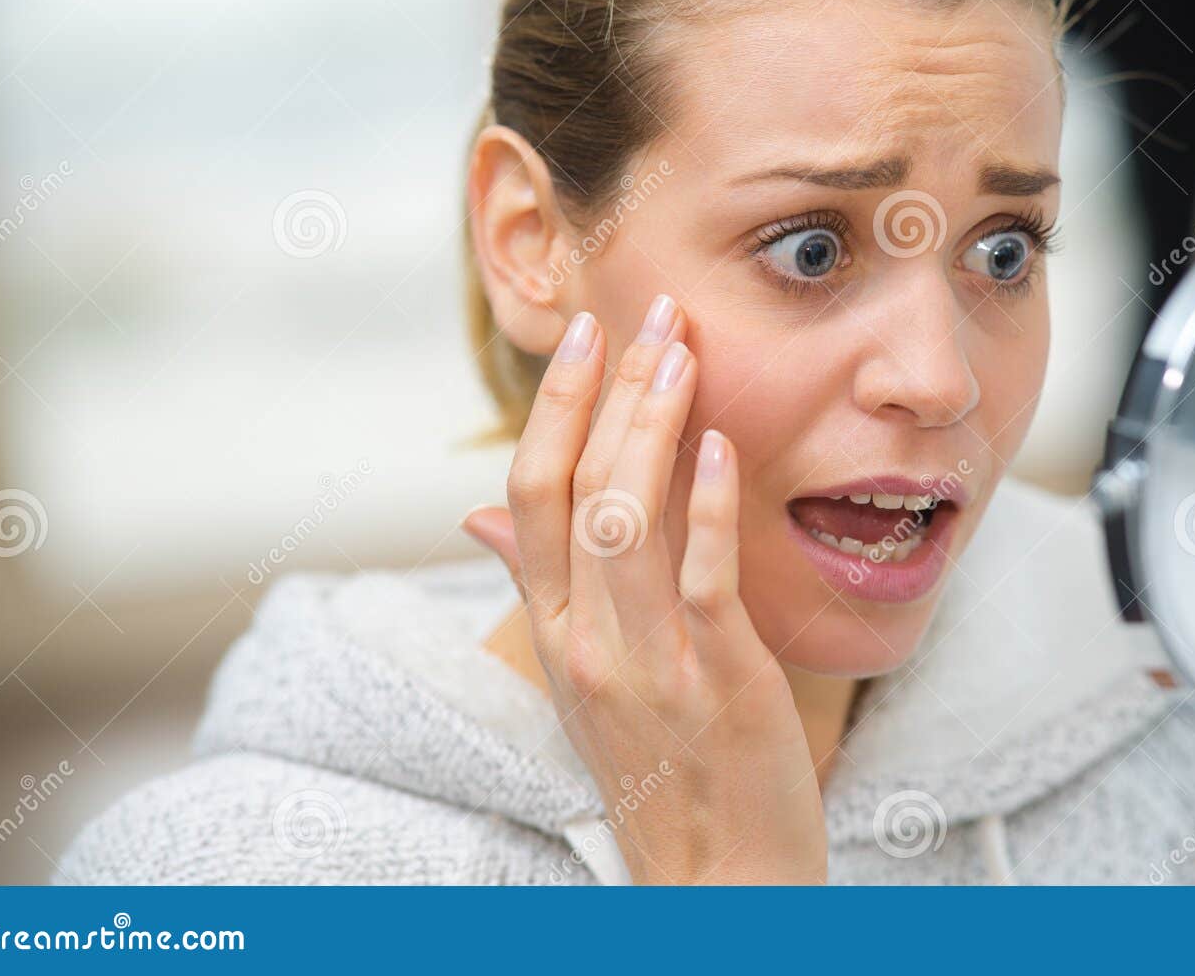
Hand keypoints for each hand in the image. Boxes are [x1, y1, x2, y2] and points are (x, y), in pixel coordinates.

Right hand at [462, 295, 825, 884]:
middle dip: (608, 392)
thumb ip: (537, 585)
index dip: (557, 409)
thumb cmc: (658, 770)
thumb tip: (475, 511)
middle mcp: (586, 640)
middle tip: (649, 313)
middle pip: (575, 490)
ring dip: (650, 426)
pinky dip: (707, 505)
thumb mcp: (581, 679)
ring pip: (626, 520)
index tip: (587, 338)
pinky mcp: (718, 680)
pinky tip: (718, 443)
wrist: (719, 880)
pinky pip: (704, 579)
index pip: (530, 497)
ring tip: (680, 350)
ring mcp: (648, 661)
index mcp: (554, 631)